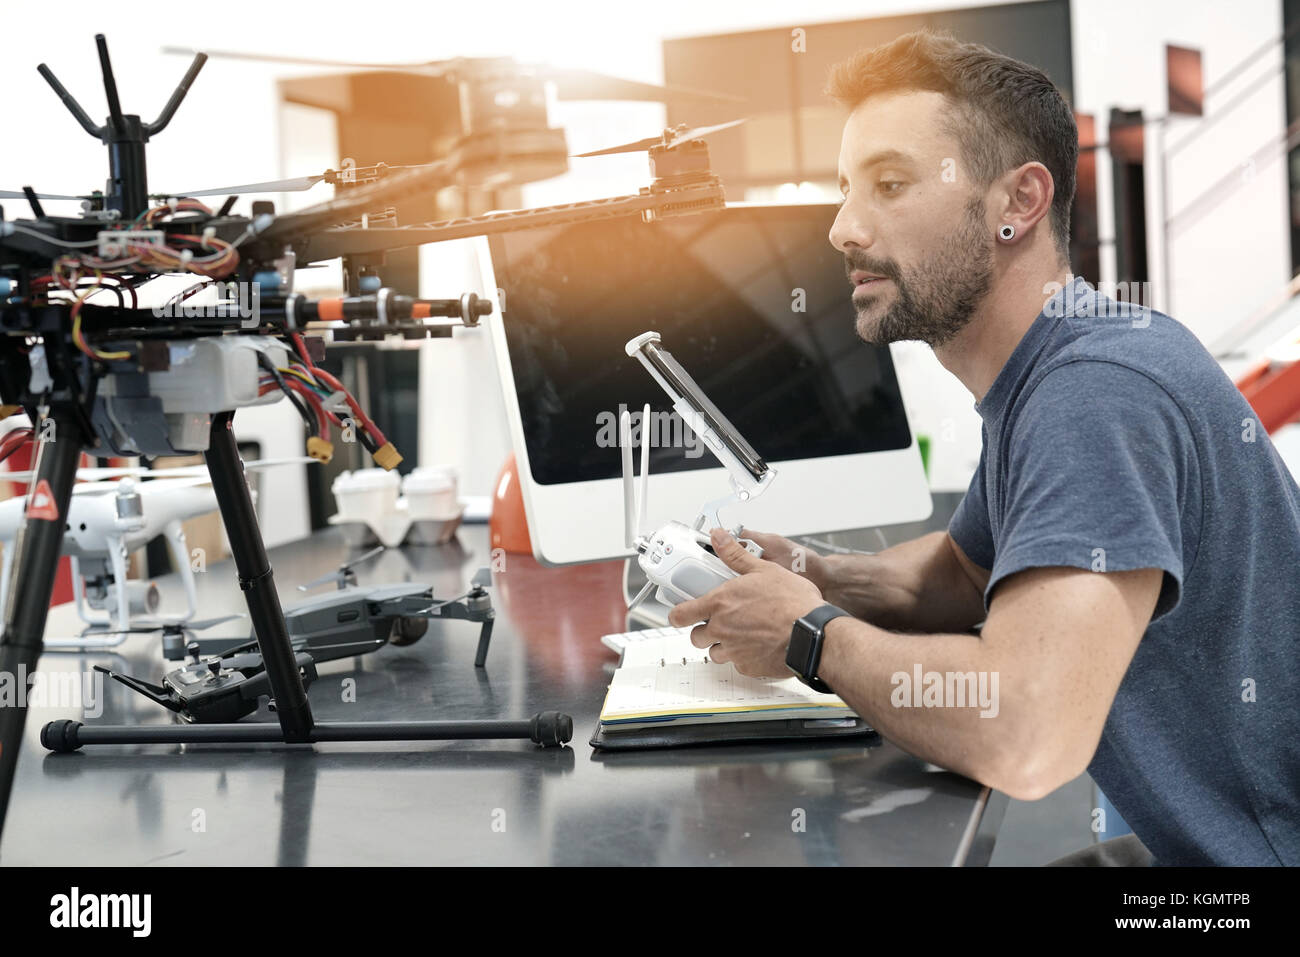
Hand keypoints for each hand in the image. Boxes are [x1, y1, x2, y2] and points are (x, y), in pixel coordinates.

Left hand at [668, 528, 824, 677]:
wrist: (812, 633)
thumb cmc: (792, 602)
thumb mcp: (763, 569)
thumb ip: (735, 555)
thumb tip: (718, 537)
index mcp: (720, 604)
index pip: (681, 615)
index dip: (678, 614)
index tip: (681, 613)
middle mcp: (722, 629)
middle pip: (696, 637)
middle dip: (704, 630)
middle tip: (719, 621)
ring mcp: (734, 651)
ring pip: (715, 653)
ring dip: (722, 645)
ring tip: (740, 634)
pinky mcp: (749, 667)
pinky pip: (738, 664)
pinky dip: (744, 657)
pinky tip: (757, 646)